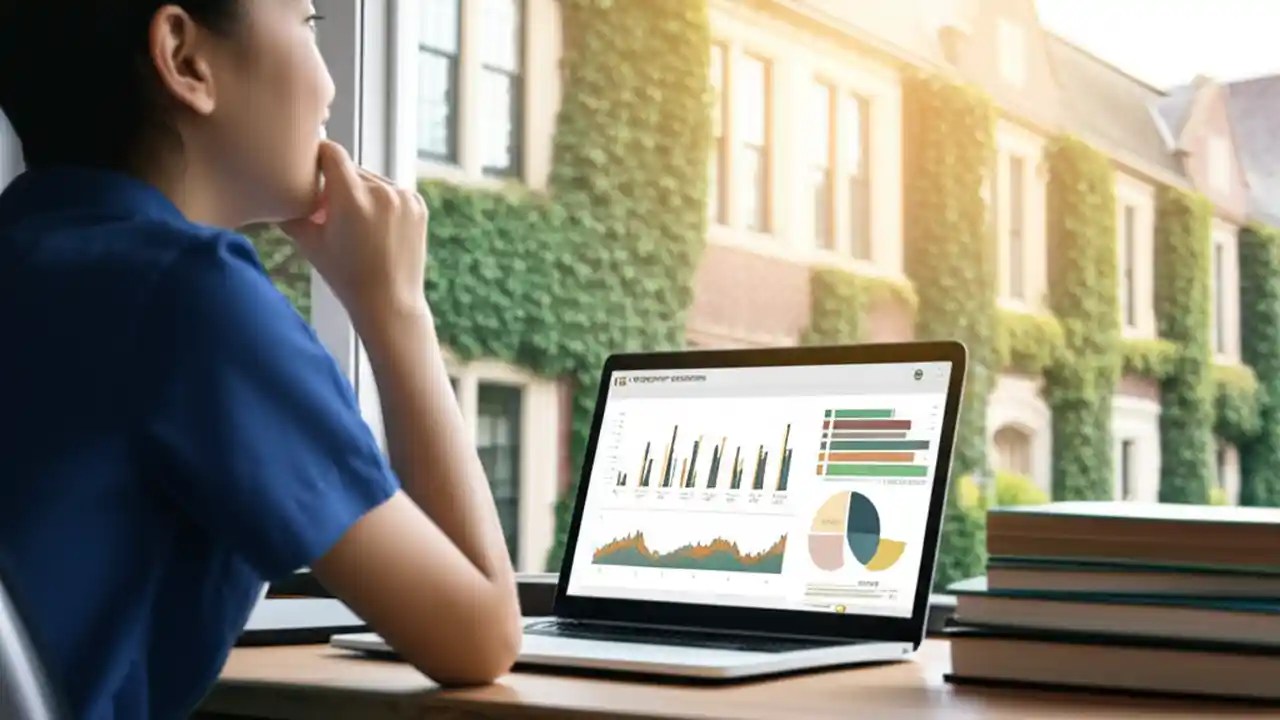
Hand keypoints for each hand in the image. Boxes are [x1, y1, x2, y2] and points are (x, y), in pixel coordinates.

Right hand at [281, 141, 428, 331]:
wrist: (389, 302)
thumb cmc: (345, 276)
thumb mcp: (309, 242)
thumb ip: (291, 210)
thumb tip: (278, 190)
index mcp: (352, 196)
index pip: (331, 152)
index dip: (317, 159)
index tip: (311, 171)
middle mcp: (381, 190)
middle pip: (351, 169)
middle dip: (337, 184)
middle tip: (329, 212)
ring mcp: (403, 197)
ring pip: (371, 180)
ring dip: (360, 193)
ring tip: (355, 225)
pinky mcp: (418, 204)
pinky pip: (392, 191)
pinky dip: (381, 202)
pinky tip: (376, 228)